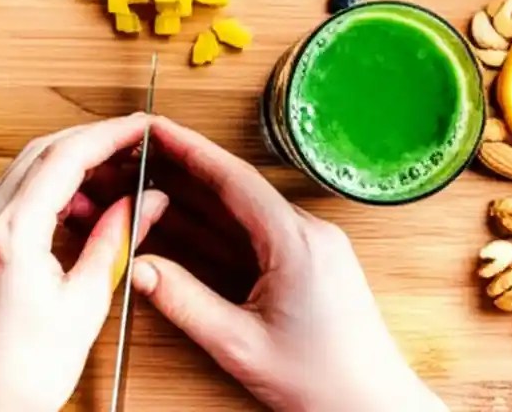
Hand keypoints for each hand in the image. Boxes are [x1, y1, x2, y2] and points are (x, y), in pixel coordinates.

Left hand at [0, 114, 168, 411]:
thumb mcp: (86, 304)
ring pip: (21, 171)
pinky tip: (74, 210)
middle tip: (131, 144)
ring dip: (66, 165)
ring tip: (111, 183)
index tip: (140, 127)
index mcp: (10, 236)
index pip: (65, 157)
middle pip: (40, 152)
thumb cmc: (22, 377)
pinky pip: (7, 198)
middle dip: (89, 141)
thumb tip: (146, 201)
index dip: (109, 134)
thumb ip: (116, 240)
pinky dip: (44, 190)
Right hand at [125, 117, 447, 411]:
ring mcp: (310, 248)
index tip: (154, 128)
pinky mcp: (308, 267)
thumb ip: (185, 302)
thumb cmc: (323, 381)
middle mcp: (307, 233)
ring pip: (241, 214)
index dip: (188, 149)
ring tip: (144, 186)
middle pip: (234, 190)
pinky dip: (215, 231)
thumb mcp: (241, 345)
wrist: (375, 408)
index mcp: (295, 240)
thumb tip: (137, 267)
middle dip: (181, 172)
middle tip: (136, 157)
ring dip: (194, 203)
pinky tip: (180, 227)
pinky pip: (254, 237)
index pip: (233, 178)